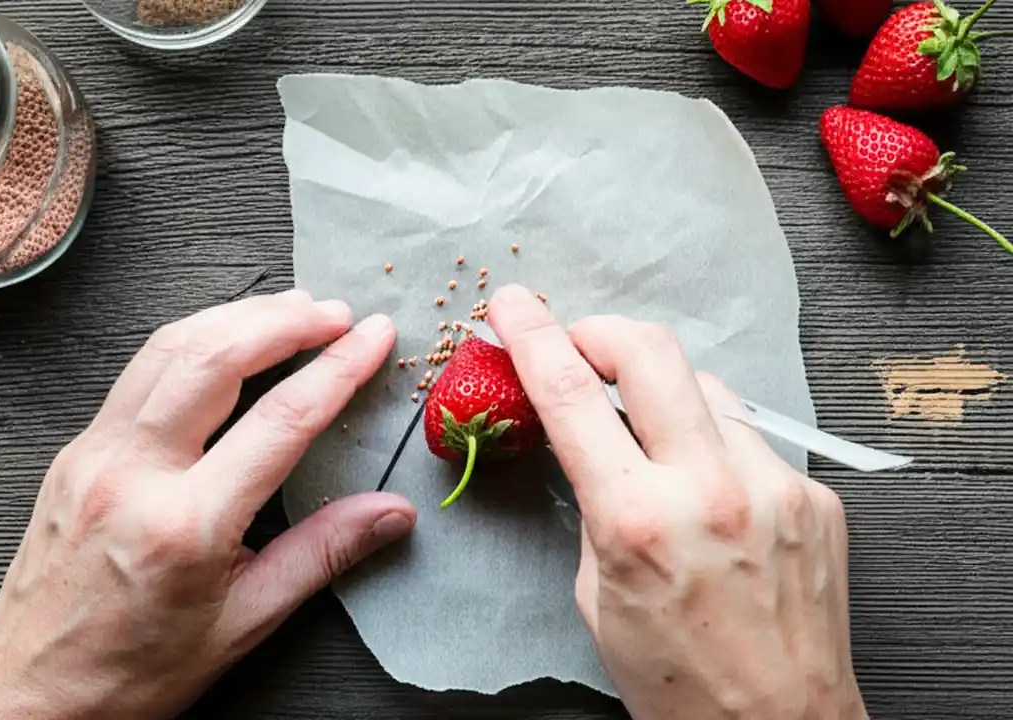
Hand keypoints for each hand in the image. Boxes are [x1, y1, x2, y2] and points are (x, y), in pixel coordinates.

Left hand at [0, 290, 416, 719]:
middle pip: (214, 357)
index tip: (374, 338)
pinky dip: (190, 341)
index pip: (280, 420)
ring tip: (289, 309)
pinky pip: (137, 372)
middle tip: (335, 312)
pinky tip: (221, 340)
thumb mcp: (243, 623)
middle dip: (283, 319)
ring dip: (234, 316)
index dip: (339, 368)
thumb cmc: (131, 672)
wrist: (27, 695)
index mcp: (185, 525)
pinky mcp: (75, 452)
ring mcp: (93, 455)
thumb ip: (321, 555)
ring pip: (168, 348)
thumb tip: (391, 513)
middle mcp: (132, 474)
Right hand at [488, 286, 866, 719]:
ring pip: (707, 385)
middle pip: (652, 351)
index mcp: (638, 520)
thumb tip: (596, 443)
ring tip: (644, 422)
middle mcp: (712, 489)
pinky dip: (714, 441)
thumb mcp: (599, 593)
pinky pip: (750, 436)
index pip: (571, 393)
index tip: (511, 307)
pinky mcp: (814, 496)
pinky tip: (705, 482)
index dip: (532, 335)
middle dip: (601, 330)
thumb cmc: (676, 683)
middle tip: (578, 342)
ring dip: (663, 387)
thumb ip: (598, 506)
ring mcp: (774, 486)